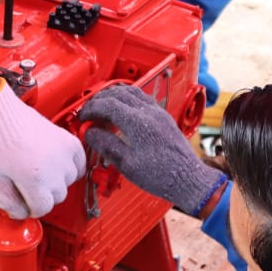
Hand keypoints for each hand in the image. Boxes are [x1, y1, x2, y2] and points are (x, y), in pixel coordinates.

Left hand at [0, 79, 86, 217]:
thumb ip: (7, 203)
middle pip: (56, 197)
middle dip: (40, 196)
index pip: (42, 209)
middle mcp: (54, 166)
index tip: (18, 203)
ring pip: (68, 181)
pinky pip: (80, 162)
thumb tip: (20, 213)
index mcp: (35, 178)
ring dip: (55, 182)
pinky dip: (71, 167)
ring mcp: (63, 151)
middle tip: (23, 186)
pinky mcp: (66, 138)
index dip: (27, 209)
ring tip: (36, 173)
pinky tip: (57, 167)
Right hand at [79, 84, 225, 214]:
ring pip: (131, 91)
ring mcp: (158, 112)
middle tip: (89, 112)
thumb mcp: (127, 164)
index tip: (82, 118)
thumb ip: (106, 145)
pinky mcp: (164, 117)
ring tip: (103, 108)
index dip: (90, 109)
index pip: (107, 105)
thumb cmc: (161, 176)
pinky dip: (127, 99)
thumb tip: (89, 133)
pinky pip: (142, 97)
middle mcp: (149, 112)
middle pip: (118, 93)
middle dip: (99, 100)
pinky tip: (123, 111)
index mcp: (138, 122)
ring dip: (113, 96)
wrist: (189, 179)